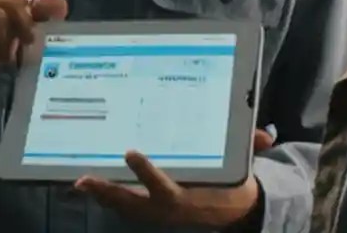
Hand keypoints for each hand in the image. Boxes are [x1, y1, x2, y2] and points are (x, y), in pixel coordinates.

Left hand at [74, 129, 275, 227]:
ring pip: (124, 206)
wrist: (233, 214)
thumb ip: (250, 149)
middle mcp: (167, 208)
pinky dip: (110, 199)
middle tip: (83, 180)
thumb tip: (267, 133)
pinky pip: (127, 208)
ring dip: (102, 196)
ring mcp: (157, 213)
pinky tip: (93, 187)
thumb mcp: (242, 169)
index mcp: (187, 197)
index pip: (162, 185)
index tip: (129, 153)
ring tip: (79, 181)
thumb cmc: (231, 186)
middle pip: (131, 202)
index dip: (145, 171)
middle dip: (108, 192)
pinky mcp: (151, 213)